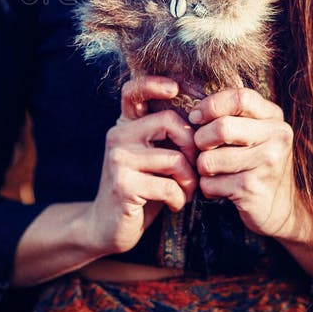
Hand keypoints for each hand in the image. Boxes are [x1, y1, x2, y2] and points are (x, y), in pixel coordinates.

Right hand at [86, 75, 197, 255]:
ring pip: (174, 158)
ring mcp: (118, 160)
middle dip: (192, 146)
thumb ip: (167, 137)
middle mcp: (118, 136)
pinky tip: (174, 204)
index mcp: (126, 125)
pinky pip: (169, 186)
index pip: (133, 91)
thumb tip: (205, 116)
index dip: (154, 84)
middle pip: (168, 121)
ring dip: (189, 180)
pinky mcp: (123, 185)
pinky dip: (179, 198)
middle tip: (194, 168)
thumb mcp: (152, 157)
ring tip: (186, 191)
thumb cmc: (141, 189)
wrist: (107, 227)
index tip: (175, 88)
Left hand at [190, 86, 299, 239]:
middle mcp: (277, 137)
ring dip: (202, 168)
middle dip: (200, 140)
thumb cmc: (257, 164)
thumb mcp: (255, 132)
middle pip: (222, 127)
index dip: (211, 104)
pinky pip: (211, 184)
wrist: (280, 209)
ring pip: (211, 159)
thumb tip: (204, 80)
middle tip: (200, 148)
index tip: (196, 116)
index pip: (239, 96)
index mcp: (273, 117)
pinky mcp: (254, 189)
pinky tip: (220, 189)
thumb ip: (236, 110)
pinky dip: (207, 188)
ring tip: (211, 171)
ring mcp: (268, 164)